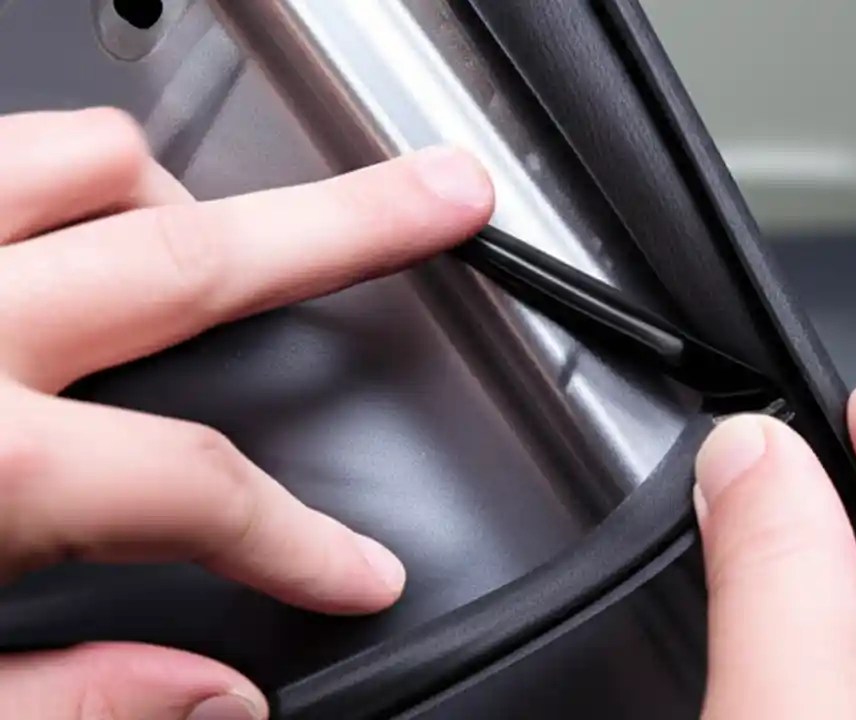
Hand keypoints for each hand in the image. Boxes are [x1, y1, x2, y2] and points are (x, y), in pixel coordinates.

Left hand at [0, 108, 492, 718]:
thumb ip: (69, 704)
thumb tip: (217, 699)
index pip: (200, 487)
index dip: (301, 540)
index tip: (359, 575)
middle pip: (190, 256)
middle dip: (345, 230)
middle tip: (444, 200)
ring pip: (76, 162)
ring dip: (174, 199)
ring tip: (224, 240)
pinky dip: (60, 187)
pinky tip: (74, 242)